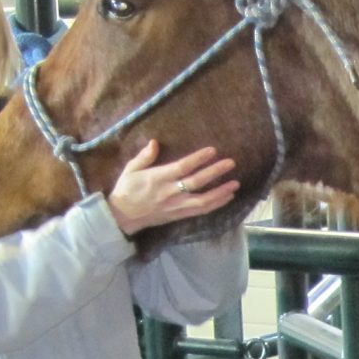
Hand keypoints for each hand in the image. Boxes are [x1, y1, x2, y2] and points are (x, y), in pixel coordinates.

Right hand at [106, 140, 240, 235]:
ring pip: (203, 200)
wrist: (123, 216)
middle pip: (197, 182)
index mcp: (158, 178)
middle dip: (215, 172)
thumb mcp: (130, 169)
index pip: (182, 167)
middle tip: (231, 163)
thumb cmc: (126, 189)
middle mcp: (170, 192)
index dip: (198, 159)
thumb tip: (154, 142)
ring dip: (221, 192)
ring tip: (235, 184)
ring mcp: (176, 206)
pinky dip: (216, 204)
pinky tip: (227, 197)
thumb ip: (144, 156)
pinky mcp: (179, 215)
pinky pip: (201, 211)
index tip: (212, 151)